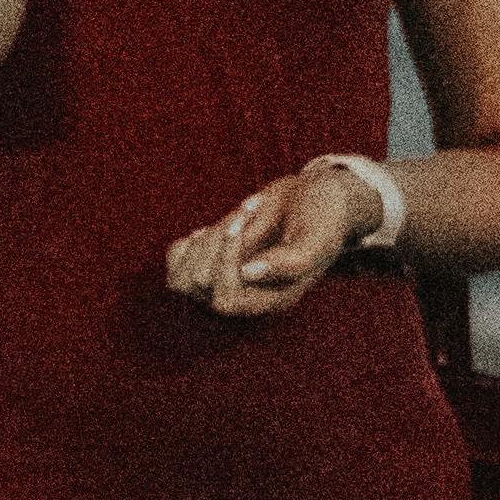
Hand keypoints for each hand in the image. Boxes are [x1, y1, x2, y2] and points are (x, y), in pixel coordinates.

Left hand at [164, 162, 376, 321]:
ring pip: (181, 278)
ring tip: (236, 216)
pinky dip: (188, 242)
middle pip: (197, 285)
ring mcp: (224, 281)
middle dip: (216, 241)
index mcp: (272, 299)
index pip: (225, 301)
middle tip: (248, 208)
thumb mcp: (317, 238)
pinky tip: (213, 229)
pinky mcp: (210, 261)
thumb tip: (249, 274)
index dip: (224, 264)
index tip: (240, 225)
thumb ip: (291, 261)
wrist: (316, 198)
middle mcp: (245, 296)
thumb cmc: (322, 218)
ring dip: (204, 239)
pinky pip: (177, 261)